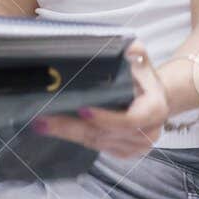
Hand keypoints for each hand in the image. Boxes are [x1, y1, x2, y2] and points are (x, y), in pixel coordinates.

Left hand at [31, 41, 168, 157]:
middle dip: (72, 127)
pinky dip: (76, 138)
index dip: (106, 118)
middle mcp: (148, 132)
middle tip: (44, 120)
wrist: (155, 96)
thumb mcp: (140, 60)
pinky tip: (57, 129)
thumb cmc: (143, 76)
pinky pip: (98, 148)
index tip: (82, 109)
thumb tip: (125, 47)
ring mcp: (136, 146)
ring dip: (69, 134)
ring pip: (98, 143)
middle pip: (106, 134)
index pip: (130, 120)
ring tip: (42, 123)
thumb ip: (134, 53)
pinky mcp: (124, 151)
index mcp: (154, 110)